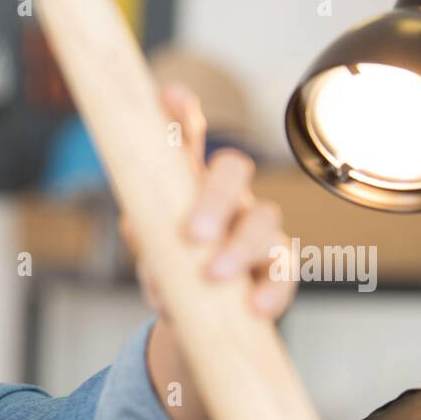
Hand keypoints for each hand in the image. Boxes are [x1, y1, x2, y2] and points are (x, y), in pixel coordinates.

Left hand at [120, 82, 294, 320]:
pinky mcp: (275, 272)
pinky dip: (270, 291)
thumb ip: (144, 233)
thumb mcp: (151, 249)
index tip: (170, 98)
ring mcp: (258, 232)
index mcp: (191, 186)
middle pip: (233, 171)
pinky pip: (283, 274)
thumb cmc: (172, 272)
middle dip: (214, 196)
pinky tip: (255, 306)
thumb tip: (137, 228)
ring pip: (262, 222)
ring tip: (212, 276)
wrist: (194, 321)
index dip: (182, 118)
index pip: (189, 142)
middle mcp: (229, 198)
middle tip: (193, 233)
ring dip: (238, 248)